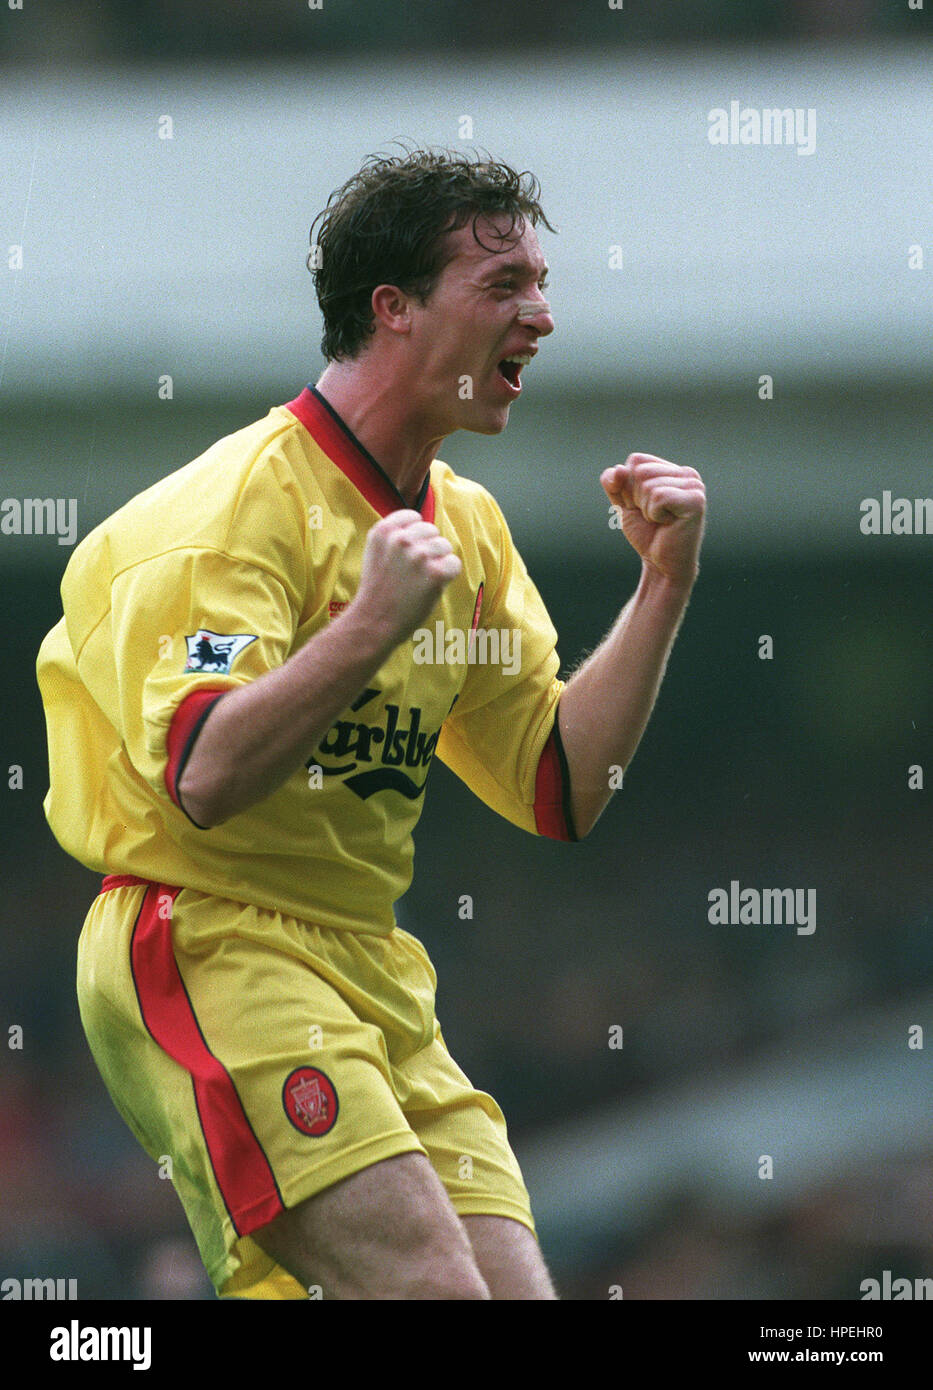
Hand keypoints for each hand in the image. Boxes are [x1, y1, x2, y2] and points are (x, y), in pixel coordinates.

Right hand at [353, 509, 461, 644]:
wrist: (373, 622)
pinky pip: (454, 564)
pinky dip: (448, 575)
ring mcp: (419, 555)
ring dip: (438, 562)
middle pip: (431, 530)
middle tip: (412, 573)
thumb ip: (395, 537)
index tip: (405, 554)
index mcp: (383, 531)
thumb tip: (426, 528)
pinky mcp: (435, 572)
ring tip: (420, 580)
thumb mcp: (376, 553)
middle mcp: (401, 539)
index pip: (413, 517)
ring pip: (445, 546)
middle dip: (427, 548)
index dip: (414, 536)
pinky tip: (431, 587)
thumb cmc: (378, 591)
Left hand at [601, 455, 705, 586]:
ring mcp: (694, 486)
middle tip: (652, 516)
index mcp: (672, 470)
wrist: (661, 564)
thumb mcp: (623, 503)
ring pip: (648, 485)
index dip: (628, 486)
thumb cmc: (646, 533)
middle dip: (636, 498)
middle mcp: (687, 474)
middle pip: (640, 471)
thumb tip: (619, 469)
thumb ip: (613, 482)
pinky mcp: (695, 501)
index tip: (642, 506)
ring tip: (661, 520)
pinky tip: (667, 523)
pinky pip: (658, 497)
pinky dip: (654, 514)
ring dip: (646, 509)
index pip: (636, 460)